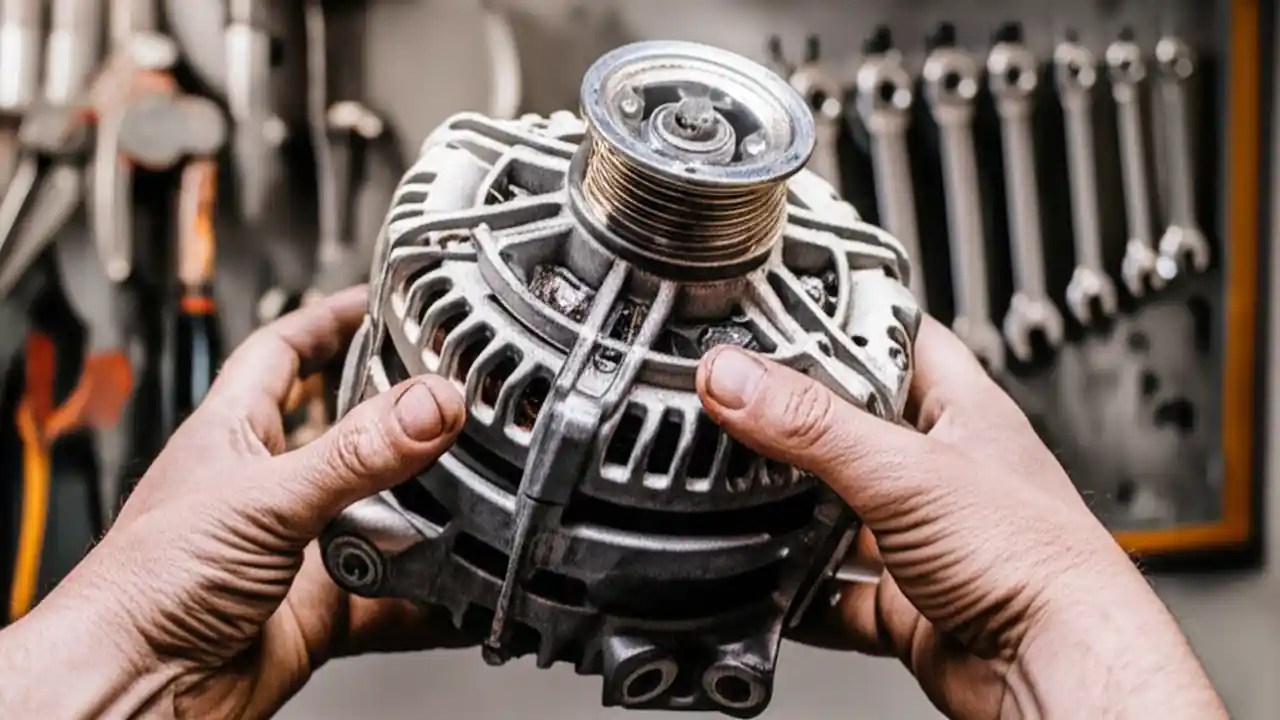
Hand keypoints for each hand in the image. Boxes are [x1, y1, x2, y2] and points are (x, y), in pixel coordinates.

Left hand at [0, 287, 468, 717]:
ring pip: (380, 516)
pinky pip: (392, 596)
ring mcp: (297, 548)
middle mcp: (269, 486)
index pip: (284, 352)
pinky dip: (428, 597)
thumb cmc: (147, 588)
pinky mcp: (319, 607)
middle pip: (348, 434)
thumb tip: (429, 405)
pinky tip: (456, 590)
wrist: (136, 689)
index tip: (381, 301)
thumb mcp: (264, 498)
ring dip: (422, 515)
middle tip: (453, 400)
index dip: (329, 321)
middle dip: (400, 421)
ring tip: (467, 496)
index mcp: (234, 434)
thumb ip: (356, 453)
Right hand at [696, 316, 1224, 718]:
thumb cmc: (1037, 562)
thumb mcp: (905, 473)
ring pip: (838, 513)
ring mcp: (921, 537)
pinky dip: (800, 593)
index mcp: (960, 411)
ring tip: (741, 495)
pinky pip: (836, 591)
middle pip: (851, 428)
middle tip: (736, 412)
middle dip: (795, 427)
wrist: (1058, 670)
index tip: (771, 319)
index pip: (893, 338)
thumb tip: (736, 378)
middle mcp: (941, 470)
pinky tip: (770, 585)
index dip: (838, 322)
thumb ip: (812, 425)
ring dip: (793, 513)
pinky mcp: (906, 601)